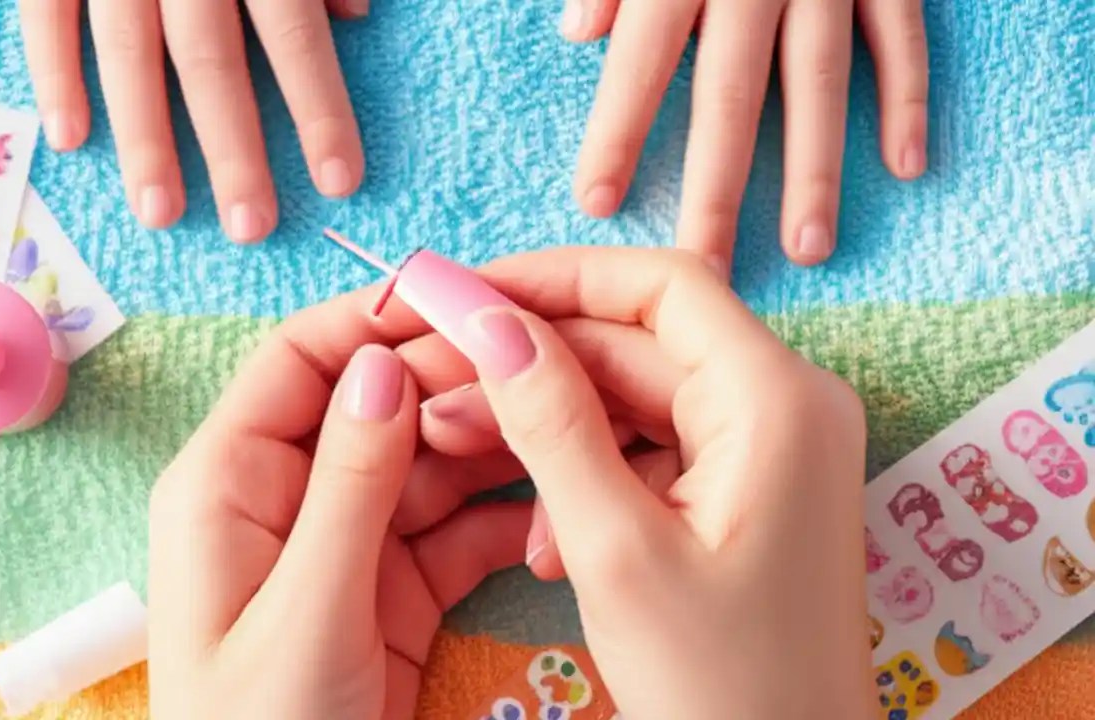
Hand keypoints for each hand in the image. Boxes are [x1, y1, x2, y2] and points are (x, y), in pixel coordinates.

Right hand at [18, 0, 365, 240]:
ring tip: (160, 213)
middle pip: (211, 59)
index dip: (319, 109)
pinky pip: (45, 12)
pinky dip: (52, 71)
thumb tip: (353, 12)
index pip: (294, 35)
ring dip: (144, 135)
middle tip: (249, 227)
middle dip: (232, 148)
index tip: (340, 182)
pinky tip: (70, 138)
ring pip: (128, 50)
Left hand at [147, 299, 530, 716]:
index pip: (300, 362)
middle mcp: (286, 498)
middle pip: (376, 404)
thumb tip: (381, 365)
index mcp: (229, 484)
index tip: (461, 299)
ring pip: (426, 463)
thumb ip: (346, 488)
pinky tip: (553, 515)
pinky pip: (452, 529)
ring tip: (563, 434)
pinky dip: (501, 519)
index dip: (376, 319)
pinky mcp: (391, 586)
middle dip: (453, 384)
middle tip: (539, 373)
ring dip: (490, 448)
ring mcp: (343, 542)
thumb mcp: (304, 611)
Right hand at [418, 248, 873, 716]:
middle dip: (536, 359)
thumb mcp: (616, 549)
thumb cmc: (720, 686)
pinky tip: (544, 533)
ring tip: (466, 451)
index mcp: (777, 401)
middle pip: (642, 341)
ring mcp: (770, 450)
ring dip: (552, 422)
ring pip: (637, 396)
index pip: (661, 287)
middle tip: (441, 379)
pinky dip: (590, 472)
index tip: (466, 291)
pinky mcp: (747, 491)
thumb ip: (551, 423)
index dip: (556, 276)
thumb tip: (491, 321)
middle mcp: (786, 406)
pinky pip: (653, 450)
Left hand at [563, 0, 927, 269]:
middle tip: (704, 270)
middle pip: (731, 94)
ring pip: (819, 81)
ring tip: (806, 249)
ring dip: (814, 168)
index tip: (597, 204)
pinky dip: (908, 97)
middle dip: (715, 187)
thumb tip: (577, 33)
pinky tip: (907, 166)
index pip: (643, 60)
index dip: (618, 133)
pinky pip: (902, 36)